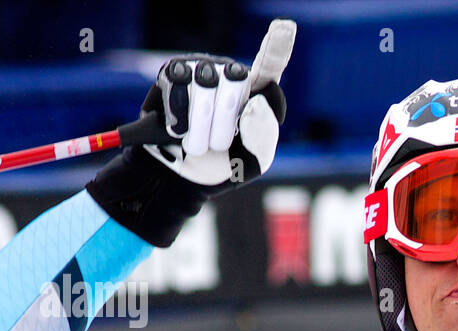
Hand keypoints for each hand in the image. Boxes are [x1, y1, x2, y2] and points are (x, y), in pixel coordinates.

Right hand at [142, 18, 294, 188]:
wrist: (182, 176)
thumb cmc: (224, 164)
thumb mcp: (253, 161)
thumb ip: (262, 135)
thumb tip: (256, 101)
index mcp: (256, 91)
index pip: (270, 64)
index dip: (277, 45)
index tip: (286, 26)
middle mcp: (229, 72)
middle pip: (236, 82)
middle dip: (226, 123)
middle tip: (219, 144)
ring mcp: (200, 69)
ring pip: (205, 87)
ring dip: (201, 129)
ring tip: (199, 143)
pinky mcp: (171, 73)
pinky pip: (178, 90)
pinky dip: (180, 121)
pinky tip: (178, 131)